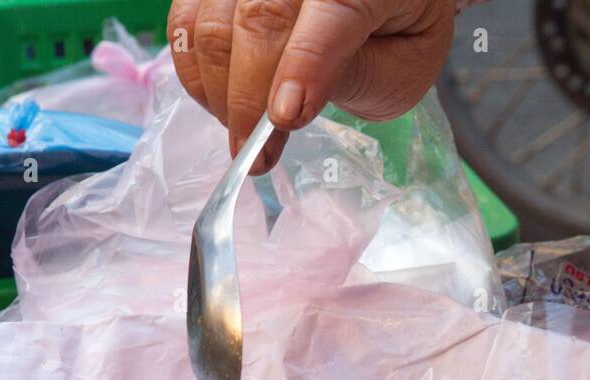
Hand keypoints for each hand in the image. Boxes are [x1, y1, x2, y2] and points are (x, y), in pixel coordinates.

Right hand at [167, 0, 454, 172]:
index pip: (330, 11)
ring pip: (213, 20)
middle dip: (248, 97)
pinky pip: (187, 17)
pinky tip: (220, 100)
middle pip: (259, 18)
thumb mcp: (402, 67)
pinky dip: (193, 68)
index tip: (283, 120)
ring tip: (245, 132)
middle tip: (254, 155)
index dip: (301, 66)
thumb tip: (290, 106)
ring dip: (218, 89)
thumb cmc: (399, 32)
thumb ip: (357, 76)